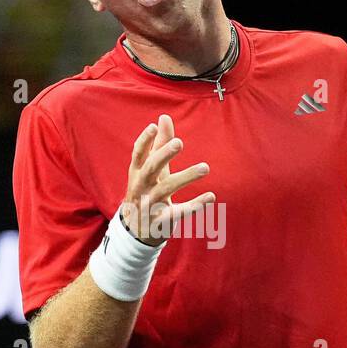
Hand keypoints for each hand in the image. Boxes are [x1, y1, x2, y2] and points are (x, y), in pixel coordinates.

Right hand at [122, 114, 214, 245]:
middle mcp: (140, 187)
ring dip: (186, 177)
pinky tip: (210, 196)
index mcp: (136, 172)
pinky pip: (178, 212)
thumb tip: (164, 117)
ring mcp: (149, 205)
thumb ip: (158, 144)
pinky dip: (195, 205)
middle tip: (180, 142)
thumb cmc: (146, 190)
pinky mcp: (162, 221)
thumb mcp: (150, 169)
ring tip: (205, 167)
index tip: (154, 127)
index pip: (138, 154)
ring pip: (166, 189)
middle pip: (150, 169)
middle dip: (163, 155)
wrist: (135, 230)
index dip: (144, 141)